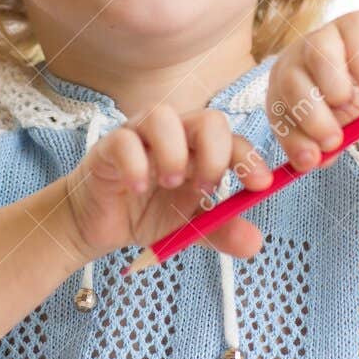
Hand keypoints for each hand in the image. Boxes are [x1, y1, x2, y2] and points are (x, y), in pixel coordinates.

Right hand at [62, 104, 273, 260]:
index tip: (260, 186)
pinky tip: (138, 189)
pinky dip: (135, 165)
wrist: (98, 226)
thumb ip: (220, 231)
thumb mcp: (189, 228)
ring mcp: (139, 136)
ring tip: (170, 184)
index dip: (250, 159)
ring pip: (163, 116)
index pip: (233, 140)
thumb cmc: (146, 214)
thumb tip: (255, 242)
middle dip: (216, 154)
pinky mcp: (108, 147)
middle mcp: (173, 136)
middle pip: (208, 119)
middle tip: (205, 189)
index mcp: (198, 150)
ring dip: (174, 153)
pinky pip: (123, 140)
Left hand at [266, 11, 358, 170]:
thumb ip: (330, 143)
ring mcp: (328, 35)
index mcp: (288, 84)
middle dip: (309, 116)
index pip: (277, 110)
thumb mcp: (348, 126)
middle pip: (289, 82)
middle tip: (334, 141)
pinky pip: (356, 47)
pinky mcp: (358, 23)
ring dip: (332, 87)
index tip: (310, 163)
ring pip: (317, 56)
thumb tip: (315, 162)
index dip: (290, 137)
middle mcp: (301, 57)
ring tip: (351, 104)